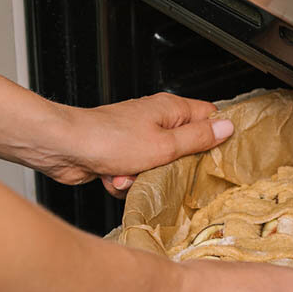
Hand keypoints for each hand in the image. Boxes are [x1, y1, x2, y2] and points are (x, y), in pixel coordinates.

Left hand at [44, 93, 233, 197]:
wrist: (65, 148)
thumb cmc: (109, 139)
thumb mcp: (164, 146)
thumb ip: (198, 139)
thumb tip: (227, 128)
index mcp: (170, 109)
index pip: (209, 115)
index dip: (217, 134)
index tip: (220, 154)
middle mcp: (154, 120)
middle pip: (184, 148)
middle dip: (174, 167)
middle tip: (168, 170)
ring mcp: (136, 138)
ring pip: (158, 167)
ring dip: (145, 178)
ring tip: (130, 173)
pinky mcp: (120, 156)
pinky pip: (136, 176)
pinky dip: (126, 181)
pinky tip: (114, 176)